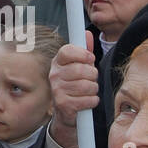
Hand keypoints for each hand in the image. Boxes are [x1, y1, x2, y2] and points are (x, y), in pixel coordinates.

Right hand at [49, 33, 98, 147]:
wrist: (67, 113)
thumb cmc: (76, 86)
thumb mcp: (80, 66)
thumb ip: (84, 51)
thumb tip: (87, 34)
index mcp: (57, 63)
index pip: (68, 51)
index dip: (83, 54)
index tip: (90, 59)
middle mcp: (54, 75)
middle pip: (82, 69)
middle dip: (93, 75)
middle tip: (91, 79)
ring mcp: (57, 90)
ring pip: (87, 85)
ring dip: (93, 89)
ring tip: (89, 91)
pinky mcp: (63, 104)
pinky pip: (88, 99)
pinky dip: (92, 101)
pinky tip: (87, 101)